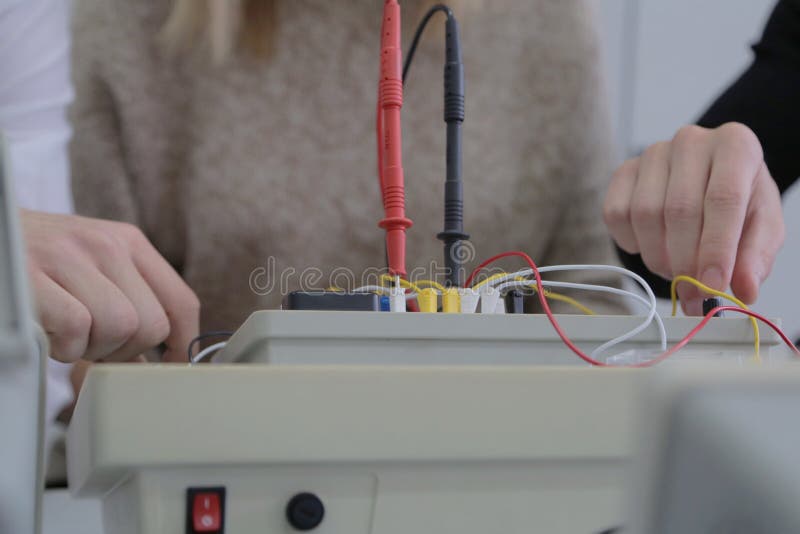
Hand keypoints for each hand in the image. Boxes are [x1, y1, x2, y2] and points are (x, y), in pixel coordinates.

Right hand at [22, 210, 199, 361]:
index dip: (181, 345)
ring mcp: (67, 257)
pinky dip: (61, 346)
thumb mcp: (90, 267)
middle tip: (90, 345)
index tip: (170, 367)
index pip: (181, 301)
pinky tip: (45, 332)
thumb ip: (128, 300)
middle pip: (151, 325)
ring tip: (63, 333)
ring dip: (88, 349)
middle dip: (122, 351)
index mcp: (127, 242)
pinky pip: (75, 328)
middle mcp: (105, 244)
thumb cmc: (33, 261)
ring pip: (118, 328)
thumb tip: (157, 359)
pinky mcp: (32, 276)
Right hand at [603, 123, 784, 314]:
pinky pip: (616, 214)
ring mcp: (652, 153)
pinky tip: (652, 247)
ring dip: (658, 257)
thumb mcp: (763, 228)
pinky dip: (631, 242)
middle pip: (679, 210)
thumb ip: (756, 257)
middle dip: (684, 262)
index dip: (716, 247)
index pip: (723, 198)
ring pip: (644, 214)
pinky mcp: (624, 170)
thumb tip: (744, 290)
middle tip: (692, 296)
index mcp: (736, 145)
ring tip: (676, 272)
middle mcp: (691, 141)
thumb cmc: (740, 203)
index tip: (712, 286)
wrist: (709, 181)